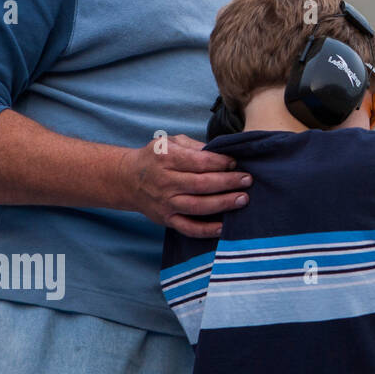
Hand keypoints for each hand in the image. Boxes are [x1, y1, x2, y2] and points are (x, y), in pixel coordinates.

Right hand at [116, 133, 250, 236]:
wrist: (127, 180)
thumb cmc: (156, 158)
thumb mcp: (171, 142)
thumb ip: (195, 146)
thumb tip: (223, 151)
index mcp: (166, 158)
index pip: (199, 161)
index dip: (220, 162)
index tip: (236, 162)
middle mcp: (165, 182)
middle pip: (201, 184)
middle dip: (228, 182)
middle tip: (247, 180)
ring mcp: (165, 203)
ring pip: (198, 207)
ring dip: (223, 204)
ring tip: (243, 199)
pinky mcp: (166, 219)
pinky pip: (188, 228)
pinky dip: (206, 230)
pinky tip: (224, 227)